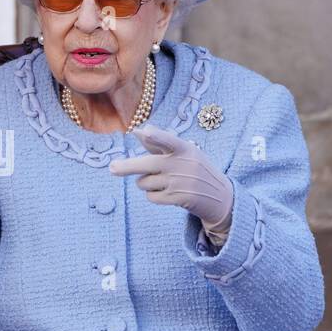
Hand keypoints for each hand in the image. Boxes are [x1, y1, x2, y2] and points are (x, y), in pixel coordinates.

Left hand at [109, 123, 233, 231]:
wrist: (220, 196)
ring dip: (146, 183)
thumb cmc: (194, 169)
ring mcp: (180, 182)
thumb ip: (159, 144)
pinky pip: (151, 196)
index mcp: (184, 148)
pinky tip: (167, 193)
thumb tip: (138, 131)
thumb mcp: (183, 153)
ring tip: (163, 182)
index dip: (157, 136)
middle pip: (146, 165)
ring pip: (144, 182)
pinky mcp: (178, 199)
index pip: (168, 140)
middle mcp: (182, 164)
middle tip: (112, 168)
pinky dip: (153, 195)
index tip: (146, 132)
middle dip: (126, 167)